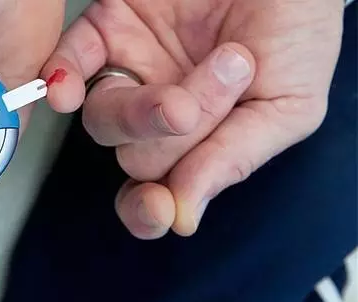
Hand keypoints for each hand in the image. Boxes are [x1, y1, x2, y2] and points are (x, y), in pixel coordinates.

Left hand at [42, 0, 343, 238]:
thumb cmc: (295, 27)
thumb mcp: (286, 104)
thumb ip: (234, 158)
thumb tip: (183, 218)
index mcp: (197, 142)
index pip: (155, 193)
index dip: (148, 210)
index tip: (160, 208)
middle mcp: (156, 116)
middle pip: (136, 158)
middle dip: (181, 135)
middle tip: (235, 77)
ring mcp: (130, 72)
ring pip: (104, 121)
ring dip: (143, 112)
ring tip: (216, 66)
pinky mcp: (107, 28)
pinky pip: (69, 63)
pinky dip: (61, 79)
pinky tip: (67, 90)